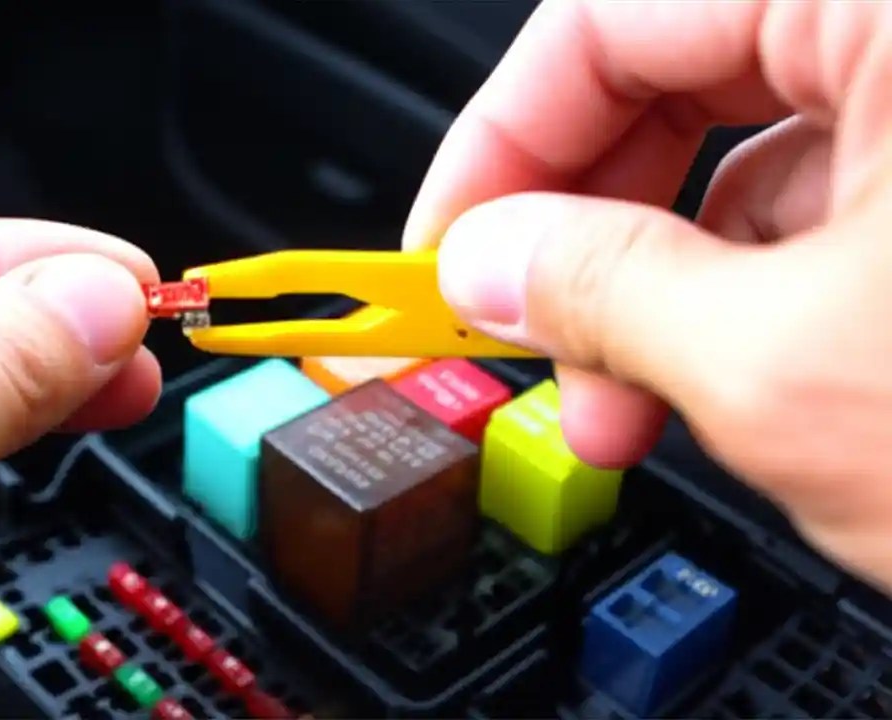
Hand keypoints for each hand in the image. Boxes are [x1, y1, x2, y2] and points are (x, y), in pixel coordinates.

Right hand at [405, 3, 891, 590]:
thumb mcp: (781, 366)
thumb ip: (600, 292)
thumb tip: (488, 265)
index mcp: (882, 7)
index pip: (607, 18)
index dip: (495, 144)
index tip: (441, 251)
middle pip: (672, 80)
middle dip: (575, 231)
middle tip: (517, 333)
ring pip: (742, 156)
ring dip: (656, 286)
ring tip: (619, 401)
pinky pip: (822, 203)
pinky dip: (745, 293)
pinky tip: (720, 385)